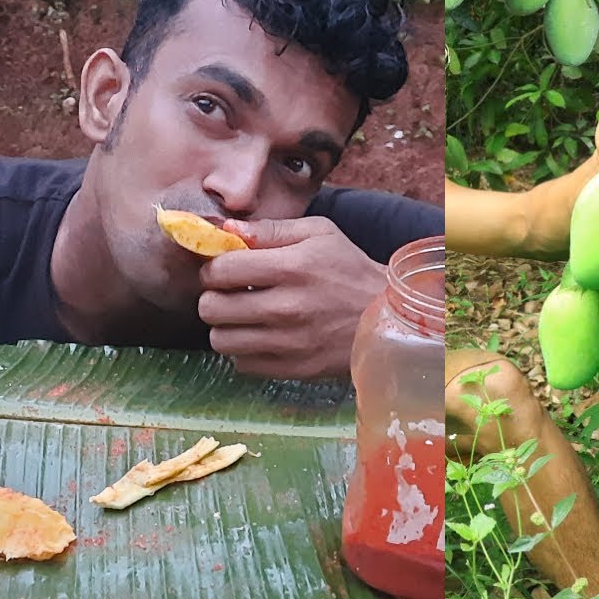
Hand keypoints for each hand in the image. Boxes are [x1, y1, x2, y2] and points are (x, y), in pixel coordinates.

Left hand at [196, 217, 385, 379]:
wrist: (387, 317)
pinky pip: (242, 364)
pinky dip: (245, 351)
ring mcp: (288, 343)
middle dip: (214, 298)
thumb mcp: (320, 234)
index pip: (219, 270)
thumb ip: (272, 229)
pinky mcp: (293, 369)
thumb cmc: (350, 270)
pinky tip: (262, 337)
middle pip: (211, 308)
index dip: (213, 268)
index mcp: (290, 267)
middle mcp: (285, 307)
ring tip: (243, 318)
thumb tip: (227, 230)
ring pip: (221, 340)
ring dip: (226, 327)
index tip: (225, 270)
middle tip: (231, 294)